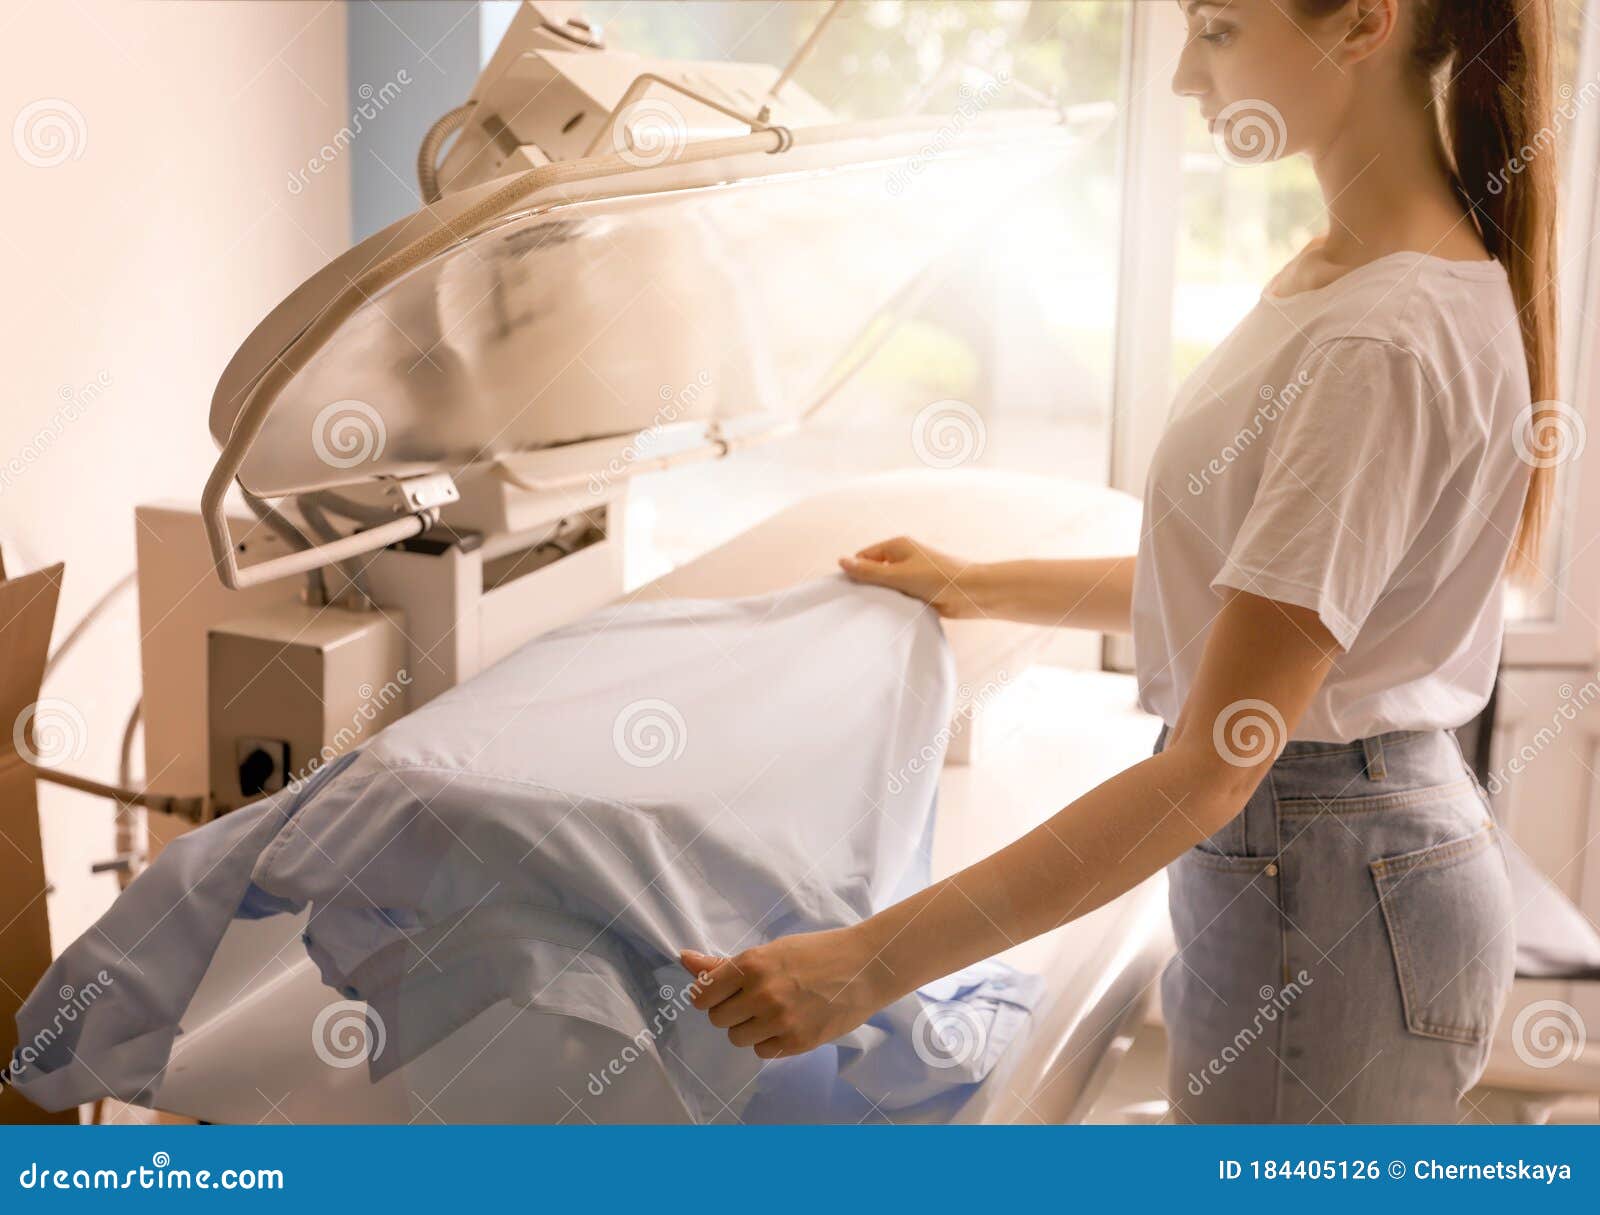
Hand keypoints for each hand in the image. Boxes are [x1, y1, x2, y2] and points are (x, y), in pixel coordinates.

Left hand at [680, 926, 889, 1058]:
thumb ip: (723, 965)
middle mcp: (762, 994)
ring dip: (749, 1028)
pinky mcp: (797, 1042)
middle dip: (732, 1011)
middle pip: (718, 1020)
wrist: (865, 967)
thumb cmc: (815, 953)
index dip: (710, 996)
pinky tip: (789, 1023)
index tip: (724, 993)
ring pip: (738, 1038)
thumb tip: (684, 959)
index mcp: (751, 965)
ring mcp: (780, 1021)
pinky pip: (763, 1051)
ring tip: (774, 1011)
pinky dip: (770, 1041)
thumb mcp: (769, 951)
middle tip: (755, 998)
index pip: (702, 996)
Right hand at [838, 536, 981, 618]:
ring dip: (883, 597)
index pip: (864, 557)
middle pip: (875, 571)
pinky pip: (899, 596)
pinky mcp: (919, 590)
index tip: (848, 591)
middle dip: (868, 586)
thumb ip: (870, 571)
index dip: (855, 572)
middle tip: (859, 604)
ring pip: (887, 586)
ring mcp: (912, 574)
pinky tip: (889, 615)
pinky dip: (895, 604)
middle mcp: (903, 557)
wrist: (971, 593)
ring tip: (875, 611)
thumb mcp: (898, 575)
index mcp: (897, 546)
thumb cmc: (937, 578)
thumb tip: (841, 561)